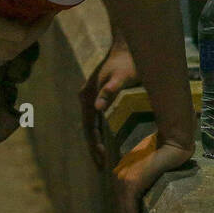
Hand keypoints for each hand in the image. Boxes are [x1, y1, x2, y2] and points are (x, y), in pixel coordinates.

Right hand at [0, 0, 53, 63]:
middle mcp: (0, 54)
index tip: (55, 3)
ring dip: (27, 21)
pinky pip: (5, 31)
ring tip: (35, 4)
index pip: (34, 35)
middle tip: (48, 1)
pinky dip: (14, 21)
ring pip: (16, 34)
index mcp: (6, 52)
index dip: (45, 20)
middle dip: (38, 21)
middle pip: (27, 36)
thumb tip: (31, 32)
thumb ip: (17, 33)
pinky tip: (15, 10)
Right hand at [80, 39, 138, 167]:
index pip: (89, 129)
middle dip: (94, 148)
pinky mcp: (98, 93)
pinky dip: (101, 130)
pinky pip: (97, 118)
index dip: (94, 147)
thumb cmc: (128, 61)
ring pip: (92, 124)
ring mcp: (90, 95)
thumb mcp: (121, 76)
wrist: (128, 44)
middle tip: (102, 168)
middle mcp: (85, 97)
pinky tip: (108, 139)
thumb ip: (110, 90)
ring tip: (104, 159)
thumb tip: (96, 107)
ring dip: (96, 141)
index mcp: (87, 97)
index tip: (102, 163)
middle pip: (88, 129)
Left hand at [109, 132, 192, 212]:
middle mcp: (118, 178)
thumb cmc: (167, 149)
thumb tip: (150, 192)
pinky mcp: (131, 184)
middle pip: (121, 212)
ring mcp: (122, 181)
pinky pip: (130, 212)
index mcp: (122, 175)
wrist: (172, 140)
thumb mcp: (152, 166)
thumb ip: (146, 178)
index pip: (123, 204)